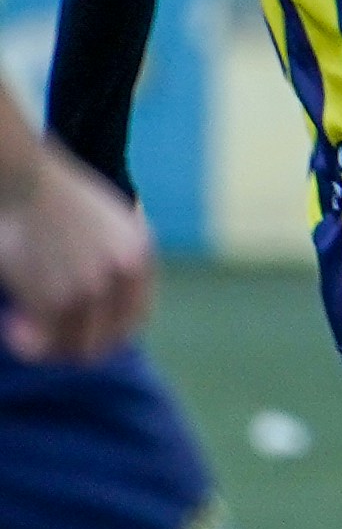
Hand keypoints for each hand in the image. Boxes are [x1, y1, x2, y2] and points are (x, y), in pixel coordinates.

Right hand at [0, 140, 156, 361]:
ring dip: (51, 347)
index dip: (109, 331)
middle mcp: (123, 278)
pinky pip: (45, 341)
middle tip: (48, 336)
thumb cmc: (58, 199)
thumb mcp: (112, 222)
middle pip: (110, 340)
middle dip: (77, 344)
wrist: (28, 181)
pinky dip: (28, 343)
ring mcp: (91, 291)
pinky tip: (12, 327)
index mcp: (140, 258)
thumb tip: (113, 291)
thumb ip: (119, 257)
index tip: (81, 329)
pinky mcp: (55, 299)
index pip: (136, 318)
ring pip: (77, 347)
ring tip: (26, 330)